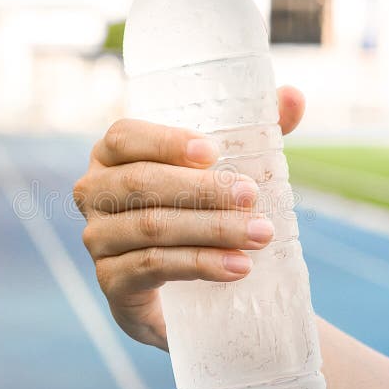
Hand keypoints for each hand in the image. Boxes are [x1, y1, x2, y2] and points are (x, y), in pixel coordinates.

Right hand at [75, 86, 305, 349]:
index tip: (214, 151)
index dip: (165, 141)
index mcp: (111, 156)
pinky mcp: (111, 281)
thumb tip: (294, 97)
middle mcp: (94, 193)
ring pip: (150, 227)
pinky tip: (237, 267)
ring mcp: (97, 238)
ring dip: (210, 230)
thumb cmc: (196, 212)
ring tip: (259, 235)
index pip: (124, 137)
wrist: (181, 292)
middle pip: (140, 183)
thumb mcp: (221, 172)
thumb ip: (255, 132)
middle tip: (251, 196)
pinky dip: (198, 264)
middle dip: (201, 189)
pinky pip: (151, 267)